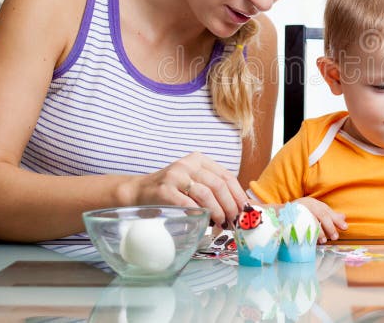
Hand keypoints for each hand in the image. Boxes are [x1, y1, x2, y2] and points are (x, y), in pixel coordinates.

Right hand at [118, 152, 246, 227]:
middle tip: (233, 221)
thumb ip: (213, 189)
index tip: (245, 210)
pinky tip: (204, 221)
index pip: (227, 176)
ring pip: (206, 194)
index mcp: (199, 160)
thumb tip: (239, 207)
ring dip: (217, 212)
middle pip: (219, 185)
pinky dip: (200, 214)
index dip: (238, 195)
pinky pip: (188, 203)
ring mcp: (175, 175)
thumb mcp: (193, 182)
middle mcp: (188, 164)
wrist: (138, 192)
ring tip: (221, 223)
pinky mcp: (164, 190)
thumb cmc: (170, 192)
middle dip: (230, 206)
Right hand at [294, 197, 346, 242]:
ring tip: (324, 240)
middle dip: (330, 226)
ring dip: (320, 231)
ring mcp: (297, 210)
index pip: (326, 210)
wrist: (278, 215)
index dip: (336, 219)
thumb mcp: (314, 213)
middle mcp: (305, 204)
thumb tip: (343, 217)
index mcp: (312, 202)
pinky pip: (302, 225)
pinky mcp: (290, 218)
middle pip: (321, 214)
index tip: (345, 227)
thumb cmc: (299, 215)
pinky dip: (309, 233)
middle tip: (335, 237)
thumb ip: (328, 215)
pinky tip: (313, 240)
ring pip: (312, 219)